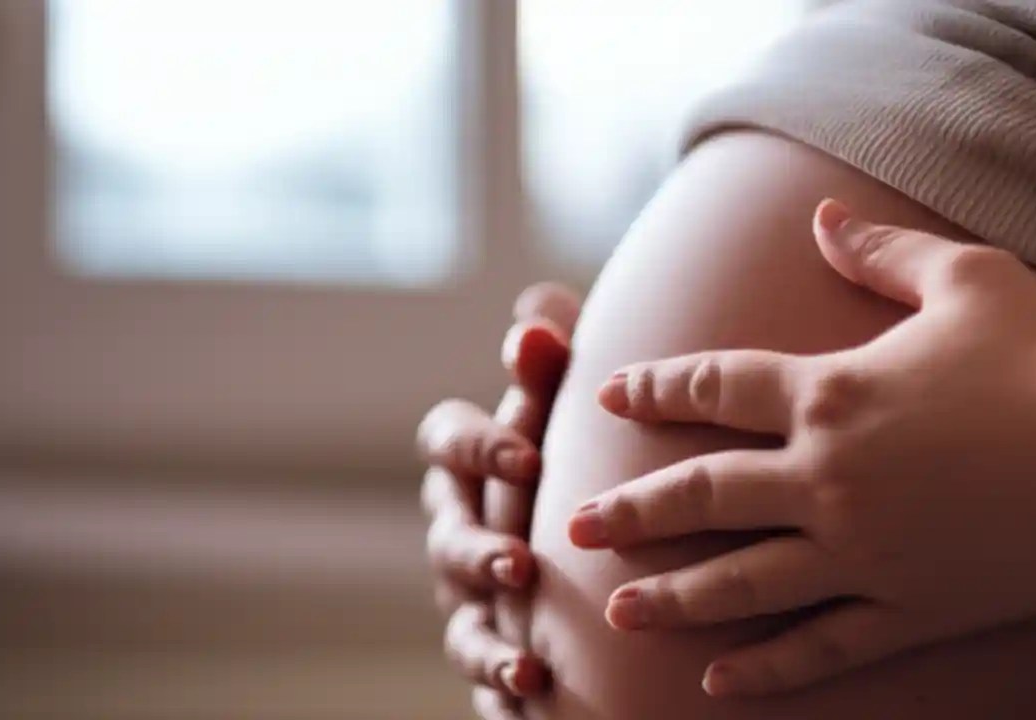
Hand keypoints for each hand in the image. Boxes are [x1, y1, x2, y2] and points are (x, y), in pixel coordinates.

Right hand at [418, 282, 578, 718]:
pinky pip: (484, 674)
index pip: (446, 440)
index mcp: (475, 459)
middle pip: (447, 536)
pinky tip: (531, 696)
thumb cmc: (570, 451)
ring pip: (460, 618)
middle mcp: (462, 525)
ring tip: (525, 661)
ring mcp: (472, 593)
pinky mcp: (493, 650)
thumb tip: (537, 315)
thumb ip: (548, 363)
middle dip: (477, 551)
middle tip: (521, 565)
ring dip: (486, 639)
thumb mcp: (562, 406)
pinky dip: (500, 688)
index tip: (528, 458)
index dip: (477, 448)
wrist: (588, 546)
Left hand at [568, 200, 1035, 696]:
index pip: (716, 385)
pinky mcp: (911, 605)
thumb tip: (822, 217)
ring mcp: (864, 547)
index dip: (656, 388)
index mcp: (832, 391)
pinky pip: (825, 645)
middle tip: (576, 522)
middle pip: (705, 491)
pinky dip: (770, 666)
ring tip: (618, 611)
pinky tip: (720, 679)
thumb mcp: (966, 277)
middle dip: (634, 507)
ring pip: (744, 579)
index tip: (609, 396)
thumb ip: (881, 250)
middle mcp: (829, 473)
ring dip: (674, 595)